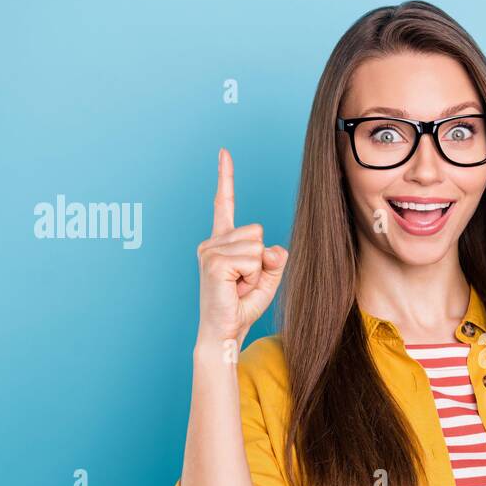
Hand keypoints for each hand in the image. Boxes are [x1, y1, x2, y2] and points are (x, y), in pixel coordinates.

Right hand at [196, 148, 287, 346]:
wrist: (226, 332)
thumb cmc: (243, 306)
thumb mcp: (268, 279)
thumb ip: (275, 259)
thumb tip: (272, 248)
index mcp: (223, 241)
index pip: (225, 204)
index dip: (225, 178)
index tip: (224, 152)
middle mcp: (212, 242)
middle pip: (257, 231)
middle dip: (261, 260)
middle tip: (243, 282)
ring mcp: (210, 250)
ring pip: (256, 246)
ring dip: (256, 271)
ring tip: (238, 287)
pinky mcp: (214, 261)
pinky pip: (251, 259)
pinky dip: (250, 277)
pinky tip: (233, 288)